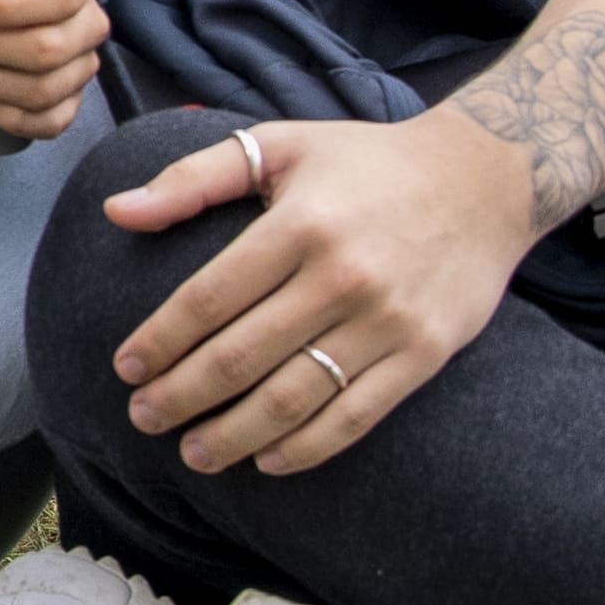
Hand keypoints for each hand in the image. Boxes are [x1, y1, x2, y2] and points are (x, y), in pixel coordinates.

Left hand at [93, 105, 535, 475]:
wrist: (489, 178)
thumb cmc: (369, 163)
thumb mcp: (283, 145)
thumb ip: (195, 178)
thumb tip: (116, 210)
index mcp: (301, 223)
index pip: (210, 296)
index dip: (161, 339)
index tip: (125, 367)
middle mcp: (342, 275)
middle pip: (242, 355)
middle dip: (182, 395)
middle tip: (142, 418)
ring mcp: (387, 320)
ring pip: (294, 397)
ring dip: (235, 434)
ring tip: (194, 453)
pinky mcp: (424, 353)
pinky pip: (356, 415)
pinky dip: (307, 447)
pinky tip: (267, 459)